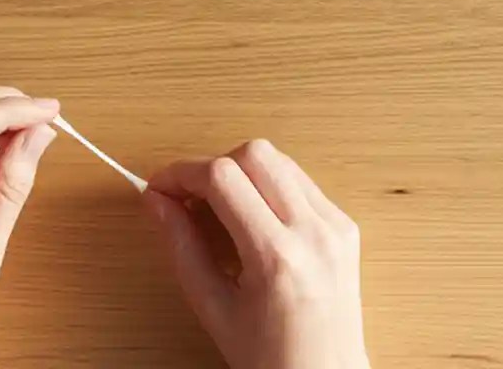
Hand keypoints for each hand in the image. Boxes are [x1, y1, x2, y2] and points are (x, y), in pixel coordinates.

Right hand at [143, 140, 369, 368]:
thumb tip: (155, 201)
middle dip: (213, 166)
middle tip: (188, 198)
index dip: (182, 173)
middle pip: (255, 154)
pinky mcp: (347, 225)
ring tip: (220, 211)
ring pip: (281, 161)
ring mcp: (336, 225)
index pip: (223, 178)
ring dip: (242, 173)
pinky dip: (270, 188)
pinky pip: (302, 183)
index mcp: (277, 257)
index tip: (160, 187)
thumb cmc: (270, 358)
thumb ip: (182, 247)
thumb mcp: (213, 308)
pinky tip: (253, 220)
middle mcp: (314, 232)